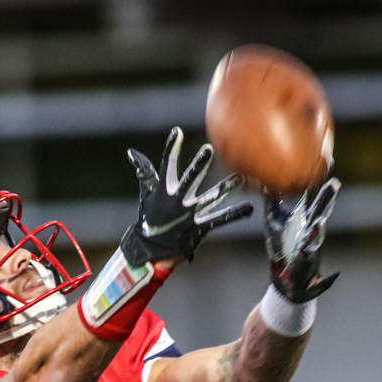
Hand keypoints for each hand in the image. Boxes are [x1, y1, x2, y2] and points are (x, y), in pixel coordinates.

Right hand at [120, 128, 251, 265]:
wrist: (152, 249)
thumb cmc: (150, 217)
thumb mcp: (147, 193)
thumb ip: (143, 171)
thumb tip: (131, 152)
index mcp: (165, 191)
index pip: (168, 165)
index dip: (172, 149)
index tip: (178, 132)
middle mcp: (178, 201)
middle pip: (190, 179)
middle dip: (199, 165)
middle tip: (209, 149)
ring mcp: (190, 214)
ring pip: (210, 198)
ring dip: (226, 188)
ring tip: (240, 177)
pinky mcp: (199, 227)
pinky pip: (220, 219)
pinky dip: (235, 214)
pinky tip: (249, 208)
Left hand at [265, 177, 340, 301]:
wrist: (285, 275)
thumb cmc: (281, 246)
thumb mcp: (273, 220)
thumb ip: (271, 201)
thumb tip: (264, 180)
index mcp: (304, 216)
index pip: (312, 194)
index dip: (317, 179)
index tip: (327, 161)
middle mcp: (310, 226)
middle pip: (321, 208)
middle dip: (328, 197)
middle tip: (335, 182)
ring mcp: (310, 242)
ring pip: (317, 230)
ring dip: (319, 225)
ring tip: (320, 221)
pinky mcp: (306, 257)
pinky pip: (308, 250)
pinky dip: (309, 246)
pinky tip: (308, 241)